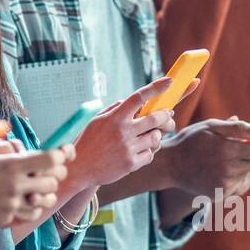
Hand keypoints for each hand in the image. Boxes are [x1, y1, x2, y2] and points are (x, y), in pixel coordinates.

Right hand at [0, 139, 67, 232]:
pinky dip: (33, 207)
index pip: (50, 160)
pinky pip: (30, 214)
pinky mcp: (7, 219)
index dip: (61, 155)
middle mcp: (15, 187)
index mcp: (10, 166)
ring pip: (45, 201)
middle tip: (48, 171)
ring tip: (38, 188)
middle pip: (53, 181)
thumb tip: (21, 148)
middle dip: (55, 174)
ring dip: (46, 193)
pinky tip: (25, 200)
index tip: (61, 153)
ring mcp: (12, 205)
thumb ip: (3, 146)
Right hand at [70, 75, 183, 189]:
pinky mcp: (131, 164)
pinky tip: (137, 152)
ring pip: (156, 138)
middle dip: (165, 115)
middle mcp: (123, 131)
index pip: (139, 98)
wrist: (79, 168)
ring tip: (148, 136)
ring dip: (155, 135)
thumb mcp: (98, 120)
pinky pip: (150, 155)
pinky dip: (147, 152)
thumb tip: (136, 102)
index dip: (156, 88)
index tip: (169, 81)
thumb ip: (116, 109)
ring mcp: (128, 148)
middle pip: (155, 118)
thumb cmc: (89, 141)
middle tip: (167, 114)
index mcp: (114, 117)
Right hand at [160, 116, 249, 198]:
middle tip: (242, 148)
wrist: (169, 165)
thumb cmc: (191, 140)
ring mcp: (224, 184)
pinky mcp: (220, 194)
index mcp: (227, 149)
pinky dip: (231, 177)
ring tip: (222, 160)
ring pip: (248, 174)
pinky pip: (236, 185)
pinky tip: (215, 171)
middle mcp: (228, 169)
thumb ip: (238, 128)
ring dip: (242, 166)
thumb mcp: (211, 126)